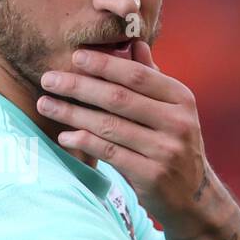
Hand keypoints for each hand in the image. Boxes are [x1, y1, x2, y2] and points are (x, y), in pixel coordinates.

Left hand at [36, 40, 209, 235]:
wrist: (194, 197)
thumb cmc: (173, 145)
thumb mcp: (172, 110)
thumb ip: (151, 79)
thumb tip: (135, 42)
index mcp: (181, 98)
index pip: (137, 75)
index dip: (104, 65)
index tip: (75, 57)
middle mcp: (177, 122)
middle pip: (118, 98)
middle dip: (79, 86)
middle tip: (48, 79)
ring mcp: (166, 150)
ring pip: (109, 126)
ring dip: (72, 113)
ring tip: (45, 104)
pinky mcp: (152, 175)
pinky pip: (110, 153)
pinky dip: (84, 142)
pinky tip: (64, 136)